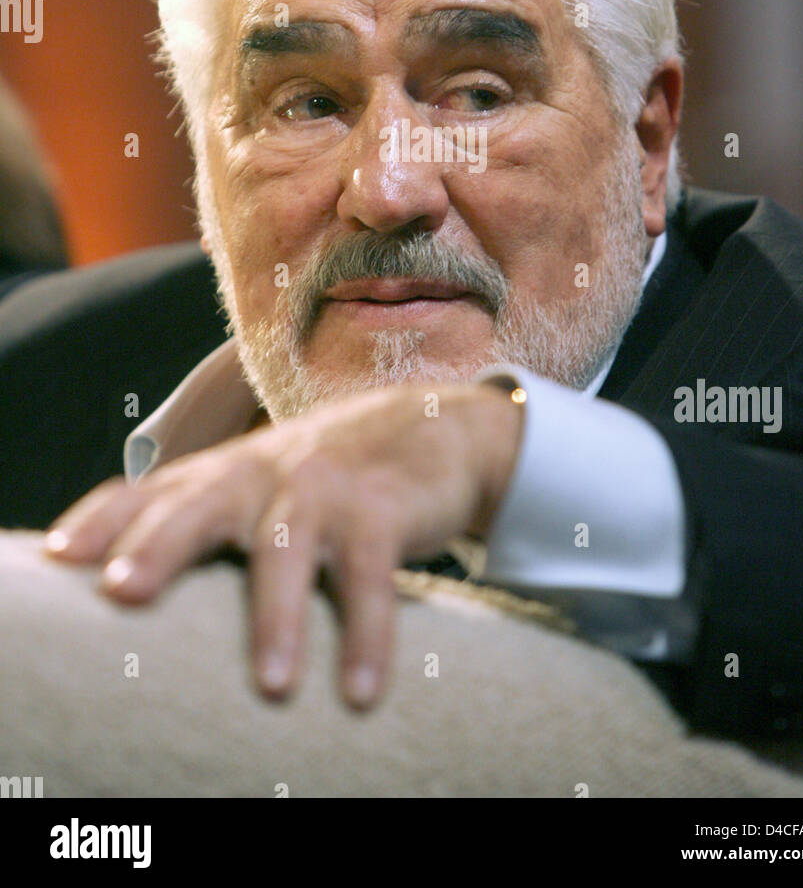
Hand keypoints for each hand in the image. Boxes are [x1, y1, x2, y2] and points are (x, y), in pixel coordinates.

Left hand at [43, 380, 523, 708]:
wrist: (431, 426)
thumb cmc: (325, 475)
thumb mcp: (255, 486)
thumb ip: (198, 520)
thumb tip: (123, 593)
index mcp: (222, 475)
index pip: (148, 491)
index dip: (101, 521)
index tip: (57, 556)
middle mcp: (261, 475)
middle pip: (199, 505)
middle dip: (159, 545)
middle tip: (122, 590)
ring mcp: (321, 488)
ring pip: (287, 549)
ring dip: (279, 618)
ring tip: (275, 687)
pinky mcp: (380, 508)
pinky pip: (370, 575)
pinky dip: (367, 634)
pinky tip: (359, 689)